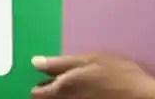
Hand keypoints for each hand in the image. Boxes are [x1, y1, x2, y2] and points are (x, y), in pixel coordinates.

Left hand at [31, 52, 154, 98]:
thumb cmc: (119, 75)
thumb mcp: (92, 60)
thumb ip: (61, 63)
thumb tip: (35, 62)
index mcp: (62, 88)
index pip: (37, 93)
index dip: (42, 86)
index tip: (51, 80)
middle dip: (51, 94)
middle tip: (69, 86)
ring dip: (65, 97)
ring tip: (83, 91)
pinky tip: (92, 96)